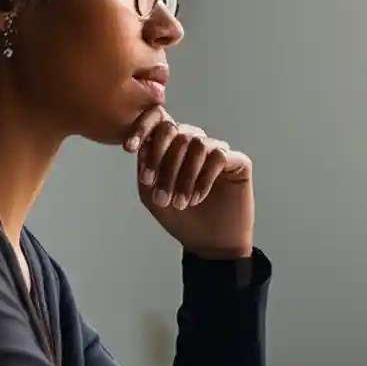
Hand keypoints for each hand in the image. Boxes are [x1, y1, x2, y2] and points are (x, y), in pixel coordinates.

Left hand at [125, 108, 253, 258]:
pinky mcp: (238, 161)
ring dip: (184, 175)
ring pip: (196, 143)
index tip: (128, 148)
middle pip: (175, 131)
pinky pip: (218, 156)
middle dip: (163, 164)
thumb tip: (142, 143)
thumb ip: (145, 167)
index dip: (141, 128)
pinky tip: (197, 198)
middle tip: (161, 197)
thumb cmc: (182, 220)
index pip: (158, 120)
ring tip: (181, 203)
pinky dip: (204, 178)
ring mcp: (217, 150)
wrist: (211, 245)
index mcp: (173, 146)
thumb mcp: (152, 195)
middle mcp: (195, 143)